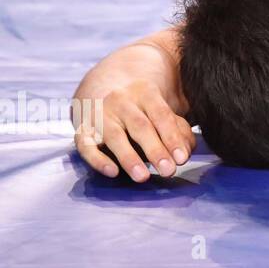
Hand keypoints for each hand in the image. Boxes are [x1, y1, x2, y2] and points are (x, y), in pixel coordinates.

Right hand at [73, 42, 194, 182]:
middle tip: (168, 171)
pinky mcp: (83, 130)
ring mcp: (100, 114)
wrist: (103, 90)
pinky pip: (86, 145)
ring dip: (129, 157)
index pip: (161, 115)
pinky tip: (112, 172)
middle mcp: (121, 101)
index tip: (182, 159)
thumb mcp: (163, 110)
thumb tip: (185, 151)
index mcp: (145, 92)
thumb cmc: (143, 109)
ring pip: (114, 136)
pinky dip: (97, 160)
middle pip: (140, 126)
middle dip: (155, 150)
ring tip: (143, 177)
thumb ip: (178, 128)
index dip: (172, 138)